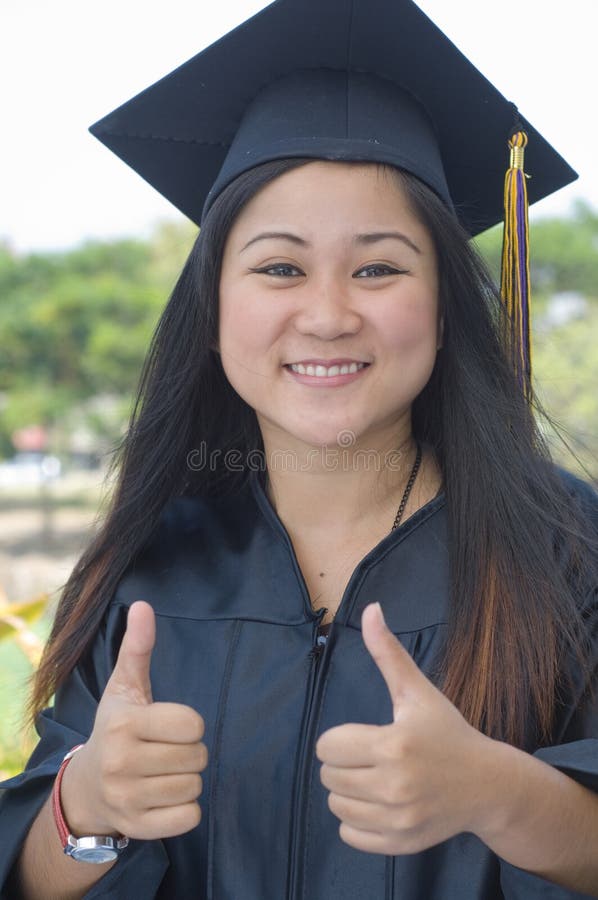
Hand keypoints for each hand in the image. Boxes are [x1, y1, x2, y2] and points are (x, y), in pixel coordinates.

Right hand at [61, 601, 207, 840]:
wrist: (88, 786)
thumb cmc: (116, 727)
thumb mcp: (124, 687)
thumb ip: (137, 648)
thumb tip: (143, 605)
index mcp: (123, 724)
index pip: (192, 724)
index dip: (188, 724)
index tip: (168, 726)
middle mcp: (121, 762)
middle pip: (198, 756)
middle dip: (189, 752)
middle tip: (165, 750)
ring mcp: (127, 798)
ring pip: (195, 786)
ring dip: (187, 779)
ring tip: (162, 772)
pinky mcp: (137, 827)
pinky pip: (189, 818)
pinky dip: (185, 809)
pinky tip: (163, 797)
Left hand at [315, 602, 493, 854]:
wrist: (486, 785)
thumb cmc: (448, 733)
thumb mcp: (418, 692)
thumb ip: (388, 652)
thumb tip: (370, 609)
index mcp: (394, 745)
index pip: (327, 746)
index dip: (339, 739)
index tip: (362, 736)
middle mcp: (395, 786)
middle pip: (328, 777)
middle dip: (343, 764)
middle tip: (370, 757)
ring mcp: (399, 819)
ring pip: (336, 806)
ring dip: (347, 792)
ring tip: (374, 779)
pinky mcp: (401, 843)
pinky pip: (349, 835)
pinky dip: (356, 821)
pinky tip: (378, 804)